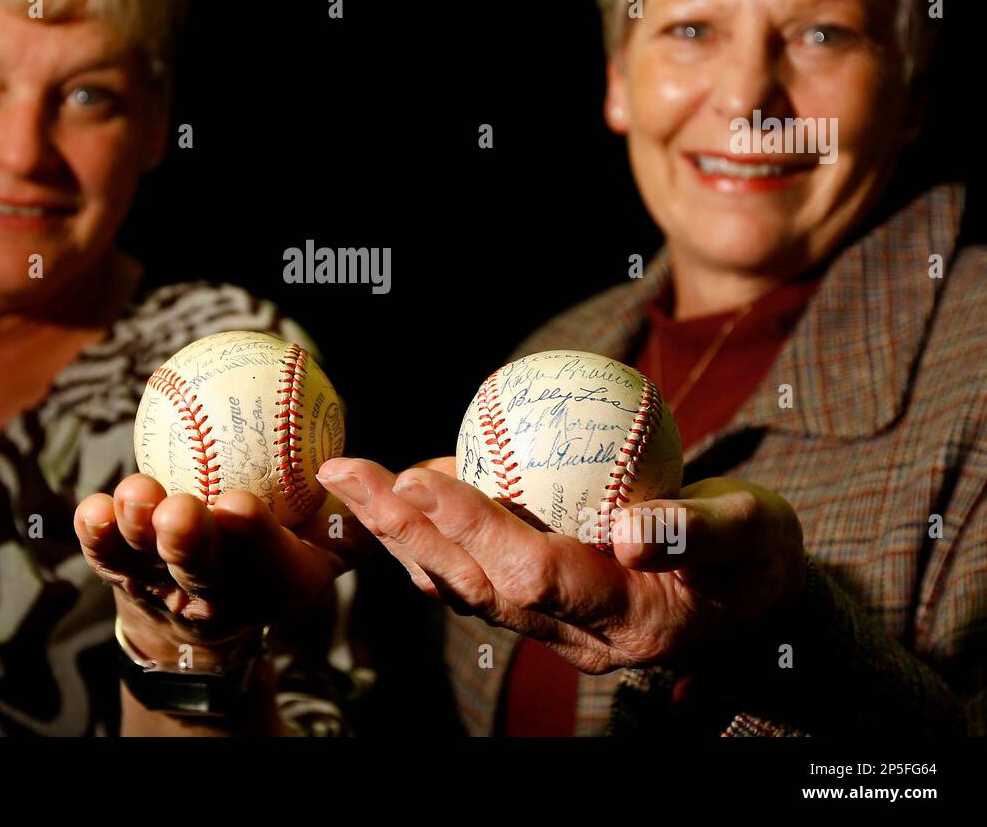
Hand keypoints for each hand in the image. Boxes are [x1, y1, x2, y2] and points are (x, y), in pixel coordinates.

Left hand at [74, 475, 372, 663]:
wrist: (213, 601)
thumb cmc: (282, 549)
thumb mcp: (329, 543)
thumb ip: (350, 515)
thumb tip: (374, 475)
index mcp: (275, 580)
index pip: (264, 558)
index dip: (251, 535)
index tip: (241, 504)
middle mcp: (216, 588)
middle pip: (200, 566)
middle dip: (188, 540)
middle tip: (180, 507)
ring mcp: (163, 582)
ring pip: (145, 558)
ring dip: (134, 529)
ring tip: (132, 494)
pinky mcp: (121, 573)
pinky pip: (104, 553)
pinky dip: (95, 531)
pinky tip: (91, 506)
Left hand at [315, 456, 806, 672]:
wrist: (758, 596)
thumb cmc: (762, 557)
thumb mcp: (759, 534)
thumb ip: (702, 532)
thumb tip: (625, 529)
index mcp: (629, 622)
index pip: (535, 575)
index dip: (474, 527)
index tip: (420, 476)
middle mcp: (577, 636)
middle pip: (473, 586)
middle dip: (404, 530)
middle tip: (348, 473)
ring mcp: (554, 627)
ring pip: (460, 586)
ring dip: (401, 534)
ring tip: (351, 480)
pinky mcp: (542, 606)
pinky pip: (473, 575)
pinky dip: (430, 536)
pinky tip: (400, 492)